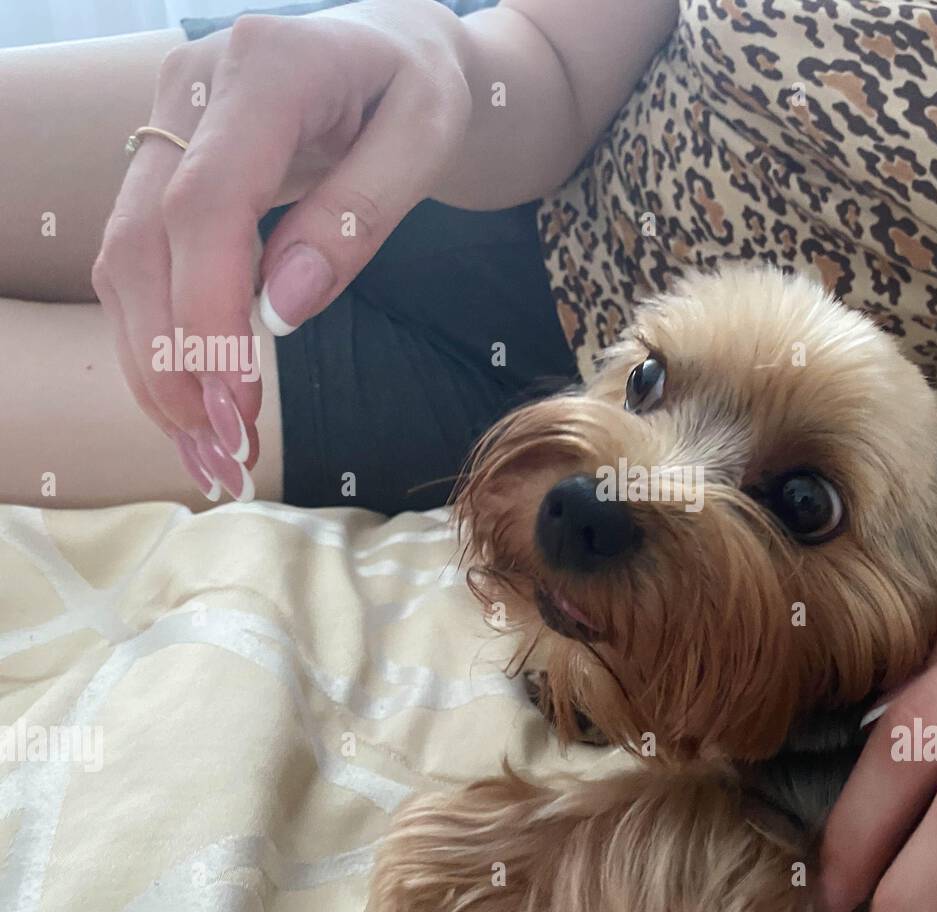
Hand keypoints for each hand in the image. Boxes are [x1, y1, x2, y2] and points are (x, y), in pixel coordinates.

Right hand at [91, 0, 470, 498]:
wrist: (398, 51)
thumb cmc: (423, 90)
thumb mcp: (427, 140)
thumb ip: (359, 216)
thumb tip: (283, 310)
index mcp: (265, 66)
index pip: (207, 202)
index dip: (210, 309)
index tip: (236, 399)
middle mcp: (191, 89)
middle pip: (144, 238)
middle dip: (174, 356)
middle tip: (222, 448)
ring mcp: (166, 125)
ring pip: (125, 257)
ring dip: (155, 363)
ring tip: (207, 450)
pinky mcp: (163, 164)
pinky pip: (141, 260)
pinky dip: (161, 338)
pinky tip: (193, 401)